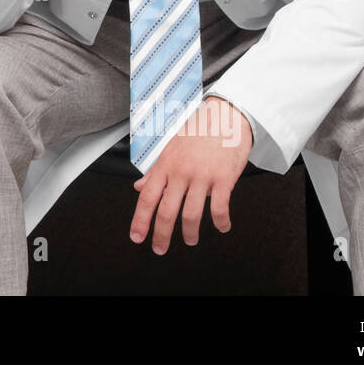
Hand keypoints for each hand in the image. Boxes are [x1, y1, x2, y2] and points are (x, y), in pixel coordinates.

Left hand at [128, 95, 252, 254]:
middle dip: (161, 235)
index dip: (140, 220)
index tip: (137, 237)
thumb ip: (155, 171)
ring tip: (190, 239)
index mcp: (165, 165)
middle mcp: (181, 171)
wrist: (227, 115)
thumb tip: (139, 187)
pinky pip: (219, 208)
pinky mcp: (223, 178)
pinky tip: (221, 226)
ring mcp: (202, 176)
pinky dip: (220, 222)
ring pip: (191, 214)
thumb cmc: (199, 131)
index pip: (147, 197)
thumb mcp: (171, 148)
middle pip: (166, 211)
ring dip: (189, 233)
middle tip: (159, 248)